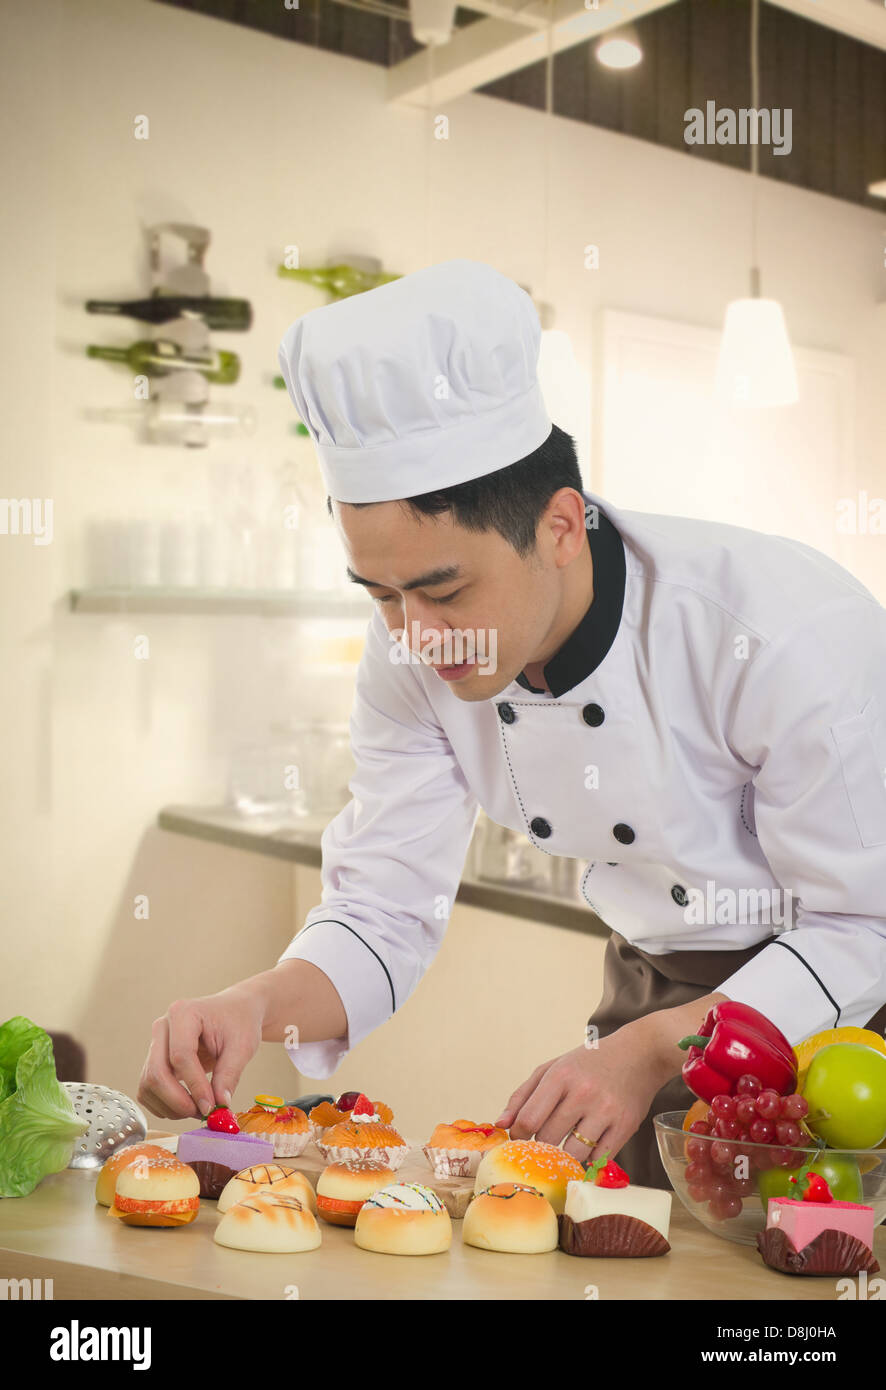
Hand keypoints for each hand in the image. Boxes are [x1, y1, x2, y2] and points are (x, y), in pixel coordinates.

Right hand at [138, 981, 268, 1120]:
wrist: (234, 1012)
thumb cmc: (239, 1022)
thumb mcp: (243, 1046)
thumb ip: (229, 1075)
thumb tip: (219, 1105)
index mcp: (183, 1013)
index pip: (181, 1056)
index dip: (195, 1086)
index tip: (211, 1107)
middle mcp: (162, 1027)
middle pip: (156, 1073)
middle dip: (178, 1101)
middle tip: (203, 1113)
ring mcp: (155, 1044)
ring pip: (148, 1085)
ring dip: (171, 1106)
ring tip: (200, 1109)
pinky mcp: (154, 1061)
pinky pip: (148, 1090)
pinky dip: (165, 1105)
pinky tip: (188, 1104)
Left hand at [494, 1020, 673, 1165]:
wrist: (639, 1054)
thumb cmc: (588, 1063)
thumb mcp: (552, 1068)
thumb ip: (522, 1096)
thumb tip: (501, 1126)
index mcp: (560, 1076)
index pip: (528, 1120)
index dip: (519, 1136)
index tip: (521, 1138)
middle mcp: (583, 1092)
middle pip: (548, 1139)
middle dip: (540, 1147)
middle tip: (542, 1145)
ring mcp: (606, 1111)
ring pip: (572, 1154)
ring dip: (563, 1158)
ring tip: (562, 1150)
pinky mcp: (625, 1127)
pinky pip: (598, 1159)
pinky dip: (587, 1161)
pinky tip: (584, 1152)